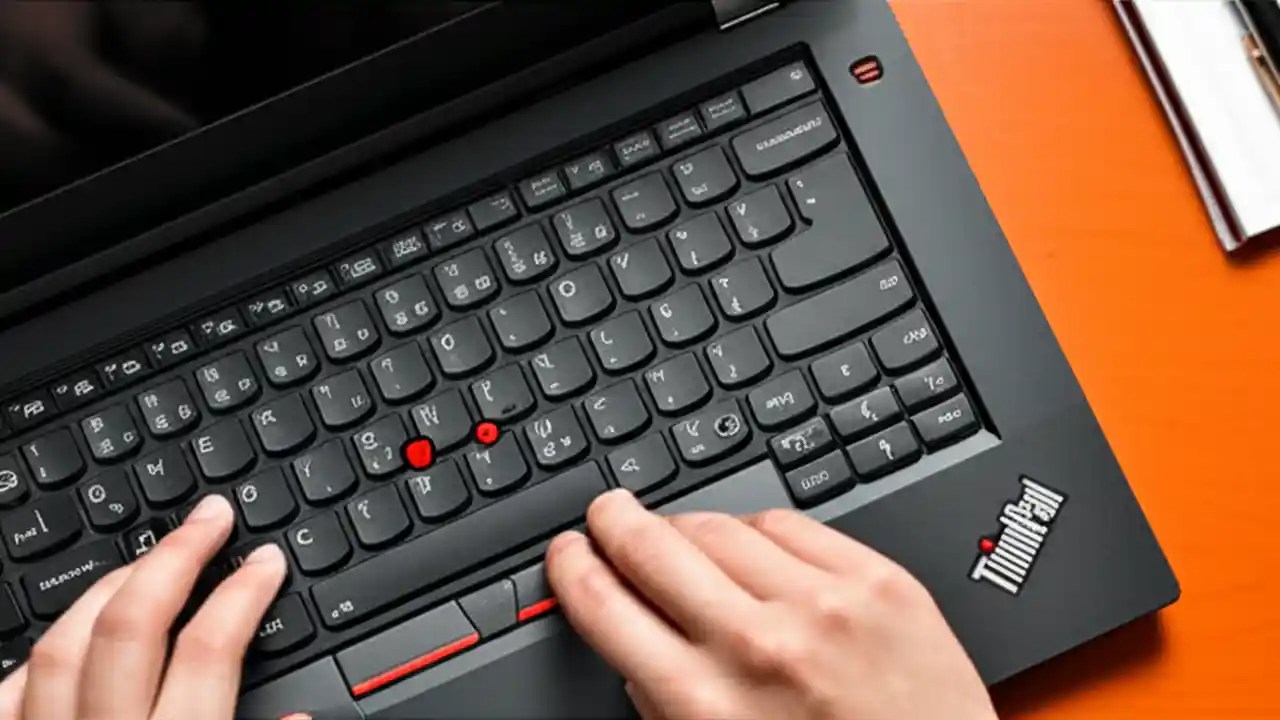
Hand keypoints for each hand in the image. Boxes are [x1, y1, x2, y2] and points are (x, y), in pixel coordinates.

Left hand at [0, 495, 286, 718]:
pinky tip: (69, 642)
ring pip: (60, 647)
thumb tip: (299, 715)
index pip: (209, 653)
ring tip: (145, 563)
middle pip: (129, 626)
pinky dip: (35, 662)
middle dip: (174, 557)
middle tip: (210, 517)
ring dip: (106, 591)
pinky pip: (6, 694)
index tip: (266, 562)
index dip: (242, 595)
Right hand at [546, 490, 995, 719]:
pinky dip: (761, 530)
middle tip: (606, 512)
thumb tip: (629, 637)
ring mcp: (824, 604)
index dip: (574, 568)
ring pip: (719, 524)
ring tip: (679, 532)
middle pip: (653, 546)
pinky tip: (755, 545)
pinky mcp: (878, 580)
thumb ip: (663, 705)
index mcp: (705, 705)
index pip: (605, 605)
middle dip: (614, 520)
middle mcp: (759, 646)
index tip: (569, 553)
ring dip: (686, 524)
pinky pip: (791, 522)